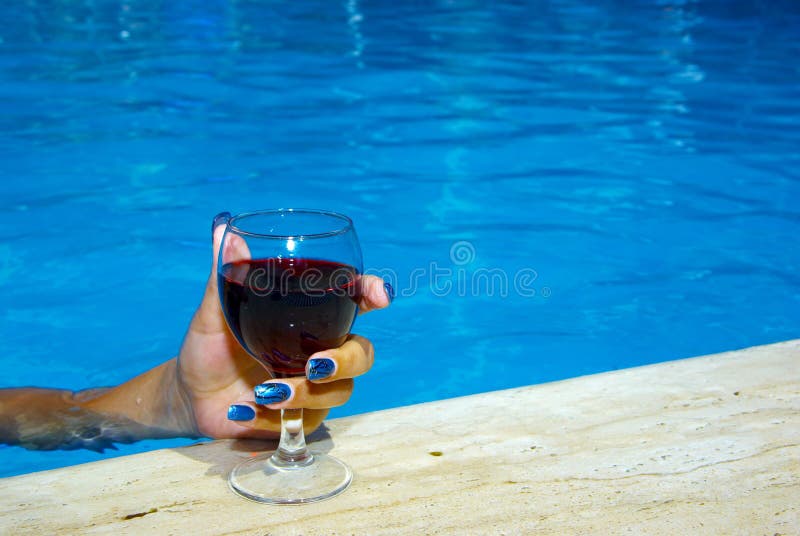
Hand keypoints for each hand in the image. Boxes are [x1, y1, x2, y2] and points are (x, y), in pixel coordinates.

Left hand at [176, 216, 391, 438]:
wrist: (190, 397)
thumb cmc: (207, 348)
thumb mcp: (212, 313)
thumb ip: (223, 277)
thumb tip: (223, 233)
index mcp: (309, 318)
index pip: (353, 302)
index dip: (372, 294)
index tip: (381, 294)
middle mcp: (320, 351)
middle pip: (361, 354)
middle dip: (347, 360)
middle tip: (314, 366)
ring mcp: (314, 387)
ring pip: (340, 392)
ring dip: (306, 394)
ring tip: (265, 391)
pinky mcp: (301, 419)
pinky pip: (306, 421)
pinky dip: (275, 417)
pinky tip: (245, 409)